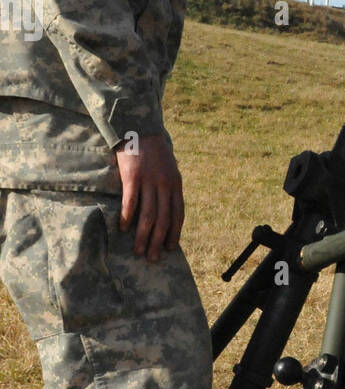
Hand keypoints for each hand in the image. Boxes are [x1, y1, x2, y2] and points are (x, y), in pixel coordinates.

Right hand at [115, 132, 183, 261]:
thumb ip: (170, 188)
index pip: (178, 214)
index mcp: (175, 184)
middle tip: (153, 258)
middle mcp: (164, 185)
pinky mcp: (132, 177)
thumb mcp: (170, 169)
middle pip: (163, 219)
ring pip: (148, 215)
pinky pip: (130, 202)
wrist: (140, 129)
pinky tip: (122, 229)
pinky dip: (127, 217)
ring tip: (138, 251)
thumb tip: (169, 210)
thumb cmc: (154, 152)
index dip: (174, 232)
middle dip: (158, 241)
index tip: (171, 248)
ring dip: (143, 236)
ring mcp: (149, 181)